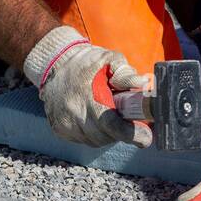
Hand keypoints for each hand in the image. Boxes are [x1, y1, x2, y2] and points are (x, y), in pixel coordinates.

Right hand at [23, 26, 151, 148]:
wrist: (54, 64)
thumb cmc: (87, 63)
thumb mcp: (108, 59)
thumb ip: (125, 73)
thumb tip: (143, 84)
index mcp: (87, 95)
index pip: (110, 123)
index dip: (130, 134)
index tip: (146, 138)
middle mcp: (73, 112)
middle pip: (104, 136)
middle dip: (122, 133)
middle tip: (130, 121)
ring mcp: (64, 123)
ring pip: (95, 141)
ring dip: (108, 134)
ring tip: (111, 116)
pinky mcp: (59, 129)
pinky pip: (83, 140)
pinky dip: (94, 134)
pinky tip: (97, 119)